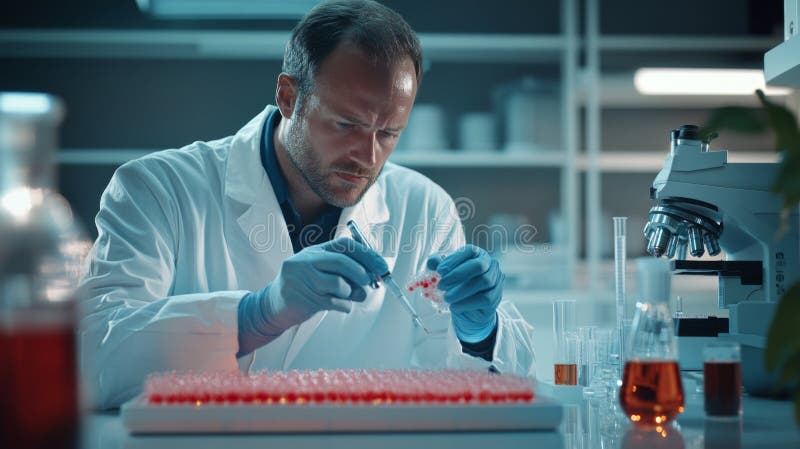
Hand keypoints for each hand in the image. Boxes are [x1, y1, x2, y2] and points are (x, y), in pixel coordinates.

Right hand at [238, 238, 387, 355]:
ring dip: (351, 294)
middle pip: (342, 262)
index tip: (382, 266)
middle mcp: (307, 261)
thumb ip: (345, 270)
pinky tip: (340, 305)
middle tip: (368, 283)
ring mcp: (303, 280)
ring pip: (340, 285)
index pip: (345, 245)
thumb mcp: (321, 271)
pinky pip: (335, 303)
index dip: (367, 255)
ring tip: (348, 297)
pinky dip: (345, 306)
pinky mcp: (303, 299)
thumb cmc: (305, 286)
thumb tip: (374, 275)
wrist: (273, 305)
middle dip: (361, 274)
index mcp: (315, 251)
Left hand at [427, 245, 503, 342]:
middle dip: (458, 274)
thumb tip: (432, 261)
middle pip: (478, 265)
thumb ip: (438, 265)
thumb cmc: (458, 285)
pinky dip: (467, 303)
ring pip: (483, 282)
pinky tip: (454, 306)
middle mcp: (490, 264)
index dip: (453, 260)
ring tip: (446, 298)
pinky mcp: (496, 296)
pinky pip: (485, 299)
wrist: (469, 307)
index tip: (439, 271)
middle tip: (441, 285)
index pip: (469, 251)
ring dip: (461, 291)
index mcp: (478, 254)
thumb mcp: (445, 274)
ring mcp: (496, 280)